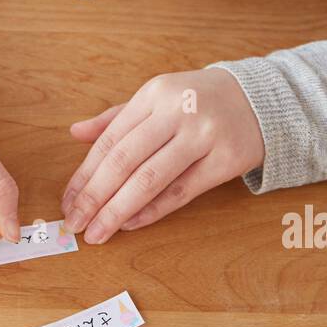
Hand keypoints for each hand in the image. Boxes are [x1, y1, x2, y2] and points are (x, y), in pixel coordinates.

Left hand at [61, 69, 264, 242]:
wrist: (259, 99)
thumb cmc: (197, 101)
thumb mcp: (157, 98)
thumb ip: (116, 118)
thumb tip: (74, 133)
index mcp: (153, 94)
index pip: (110, 140)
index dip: (84, 174)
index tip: (67, 201)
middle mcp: (176, 112)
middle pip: (125, 160)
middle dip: (94, 196)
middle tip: (75, 223)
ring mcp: (203, 136)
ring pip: (150, 179)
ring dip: (118, 210)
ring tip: (97, 232)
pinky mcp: (225, 160)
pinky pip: (182, 191)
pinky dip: (153, 210)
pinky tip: (130, 224)